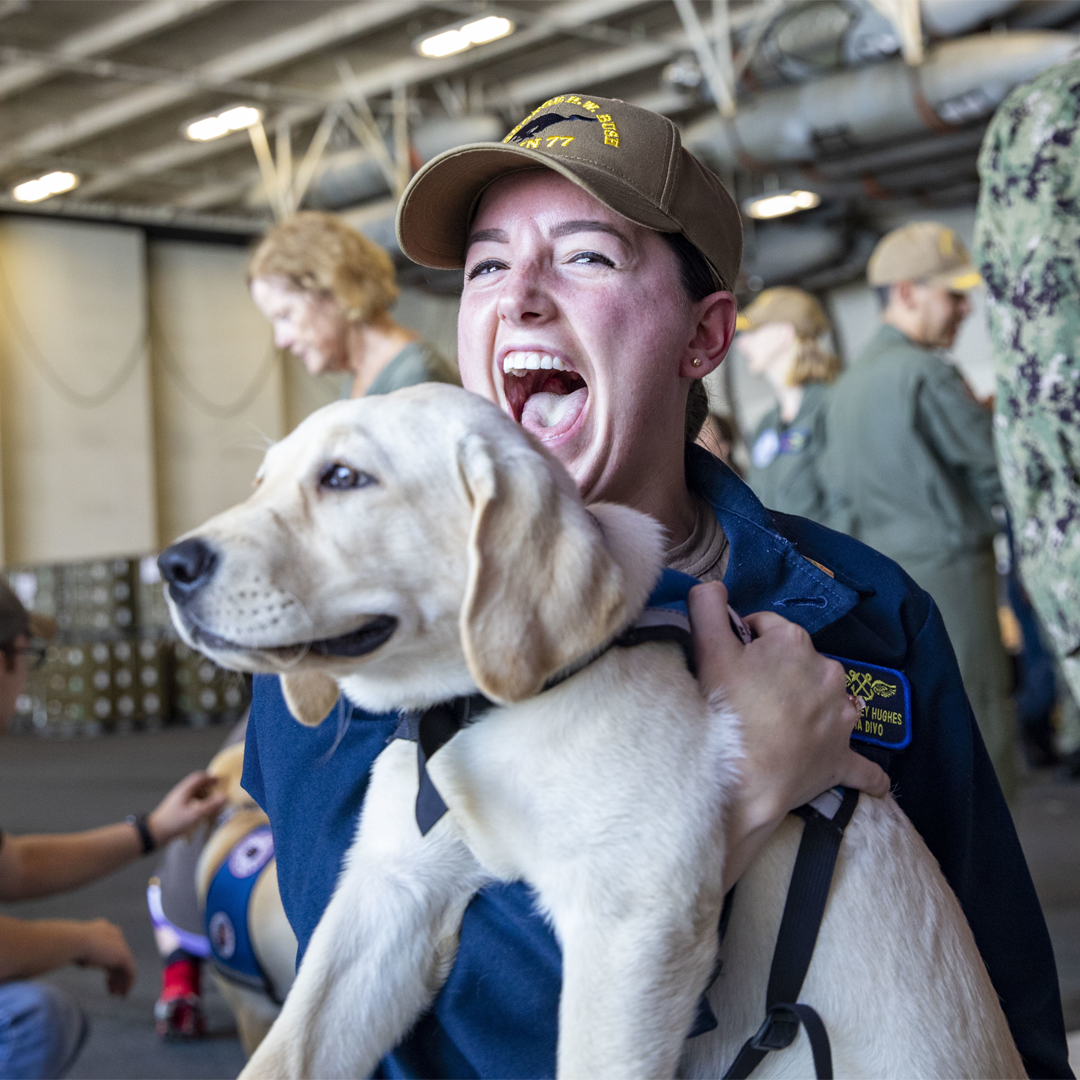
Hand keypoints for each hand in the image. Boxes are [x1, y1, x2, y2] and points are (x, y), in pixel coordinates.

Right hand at [74, 918, 135, 995]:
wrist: (74, 941)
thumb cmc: (68, 946)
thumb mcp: (76, 950)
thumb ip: (84, 955)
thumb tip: (84, 962)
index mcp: (103, 930)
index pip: (110, 950)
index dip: (109, 966)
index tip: (106, 980)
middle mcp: (114, 934)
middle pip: (119, 958)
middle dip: (116, 975)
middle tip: (112, 990)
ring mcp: (121, 944)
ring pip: (126, 965)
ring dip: (122, 981)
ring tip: (118, 995)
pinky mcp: (124, 955)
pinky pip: (131, 971)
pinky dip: (128, 983)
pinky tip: (124, 994)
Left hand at [147, 770, 226, 845]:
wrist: (154, 833)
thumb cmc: (174, 822)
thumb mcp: (194, 815)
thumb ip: (210, 805)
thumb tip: (224, 796)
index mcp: (185, 790)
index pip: (199, 777)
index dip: (211, 778)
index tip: (220, 781)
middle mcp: (181, 792)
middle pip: (197, 785)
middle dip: (209, 788)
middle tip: (218, 794)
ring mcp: (178, 800)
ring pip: (194, 793)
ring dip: (204, 796)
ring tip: (211, 804)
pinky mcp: (176, 809)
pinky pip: (190, 801)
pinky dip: (198, 804)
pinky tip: (201, 813)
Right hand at [688, 582, 889, 882]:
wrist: (742, 775)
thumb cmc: (724, 708)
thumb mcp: (707, 648)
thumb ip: (707, 605)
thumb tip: (713, 586)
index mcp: (795, 641)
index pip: (765, 627)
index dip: (743, 642)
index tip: (728, 663)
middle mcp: (828, 671)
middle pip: (797, 662)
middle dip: (776, 673)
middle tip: (745, 697)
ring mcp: (841, 716)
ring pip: (830, 701)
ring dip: (814, 708)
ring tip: (782, 727)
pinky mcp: (843, 757)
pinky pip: (862, 766)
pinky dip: (866, 773)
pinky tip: (874, 785)